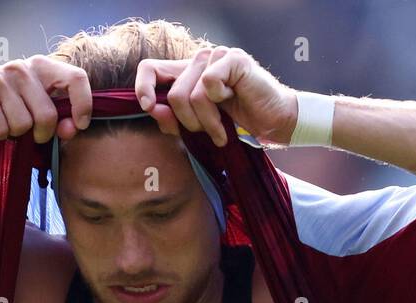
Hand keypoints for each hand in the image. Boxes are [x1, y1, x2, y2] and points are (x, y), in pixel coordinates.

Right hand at [0, 54, 91, 142]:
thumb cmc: (8, 113)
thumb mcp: (37, 115)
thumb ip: (60, 121)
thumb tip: (73, 128)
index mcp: (42, 66)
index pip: (76, 78)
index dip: (84, 105)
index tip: (79, 125)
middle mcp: (21, 67)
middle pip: (47, 115)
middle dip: (42, 134)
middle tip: (31, 134)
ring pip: (23, 125)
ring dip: (16, 136)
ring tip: (7, 125)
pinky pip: (1, 129)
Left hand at [134, 46, 298, 147]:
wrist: (273, 123)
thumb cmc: (236, 125)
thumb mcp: (197, 127)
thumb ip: (172, 120)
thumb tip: (152, 108)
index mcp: (187, 72)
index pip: (150, 68)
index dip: (143, 87)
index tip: (148, 106)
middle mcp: (200, 59)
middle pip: (174, 93)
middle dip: (188, 122)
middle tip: (207, 132)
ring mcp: (217, 56)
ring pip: (190, 93)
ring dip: (205, 121)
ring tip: (220, 130)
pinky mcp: (233, 59)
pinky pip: (209, 84)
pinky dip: (218, 105)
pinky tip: (232, 108)